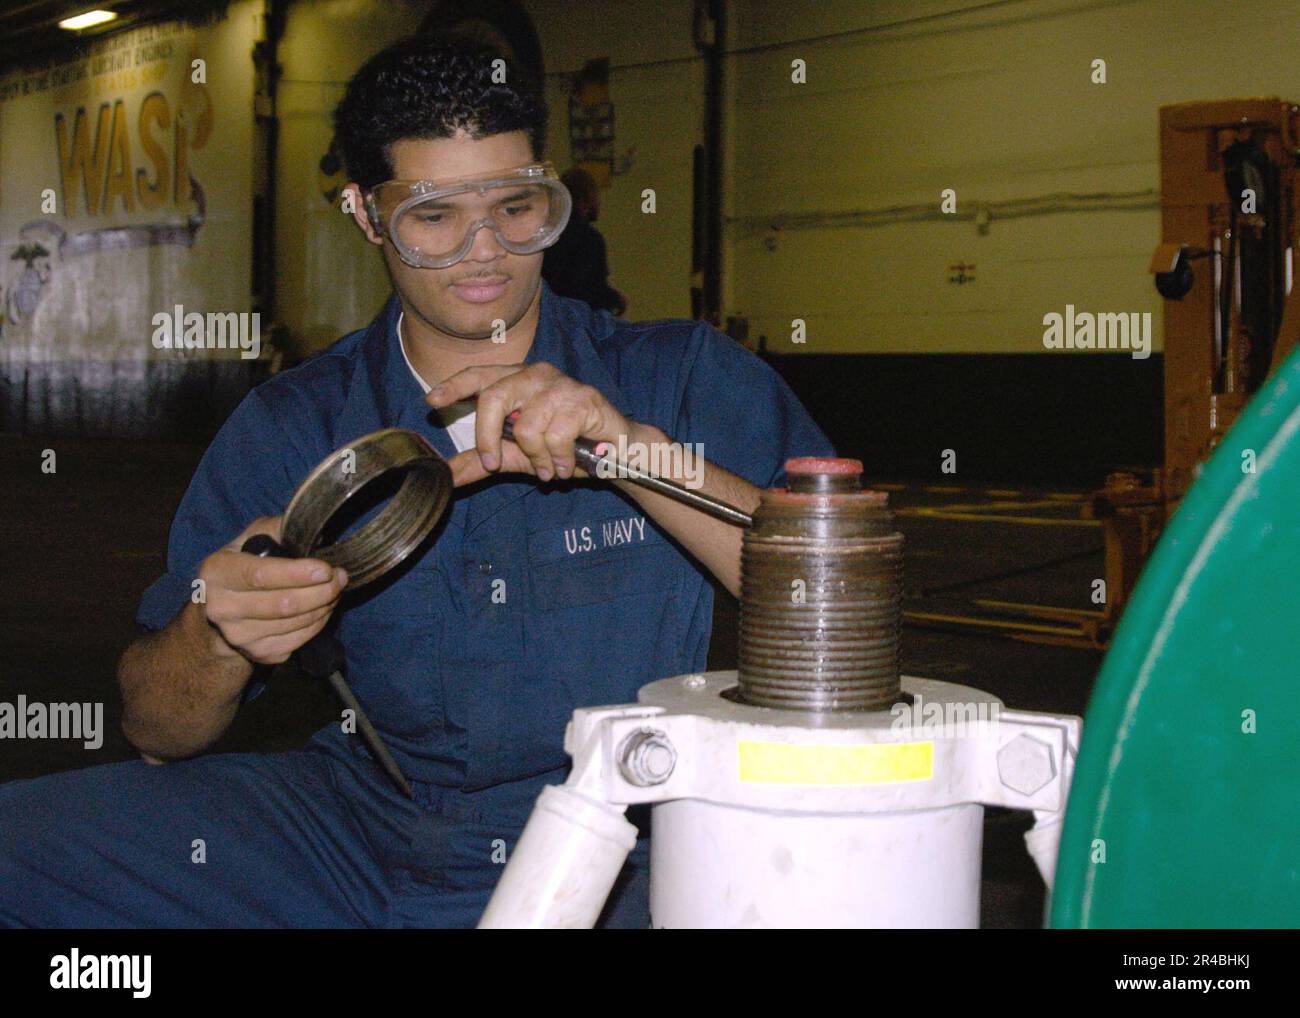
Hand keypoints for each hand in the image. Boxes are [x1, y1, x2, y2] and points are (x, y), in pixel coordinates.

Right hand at [195, 516, 347, 664]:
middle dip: (321, 591)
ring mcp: (239, 635)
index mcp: (216, 572)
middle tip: (340, 577)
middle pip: (283, 604)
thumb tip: (308, 526)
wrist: (221, 612)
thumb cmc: (241, 567)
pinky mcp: (258, 654)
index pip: (260, 575)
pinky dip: (319, 623)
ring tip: (333, 590)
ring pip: (295, 623)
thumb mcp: (248, 539)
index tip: (326, 569)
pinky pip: (299, 640)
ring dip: (324, 606)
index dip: (297, 574)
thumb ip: (275, 529)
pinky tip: (322, 608)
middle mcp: (222, 607)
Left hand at [427, 362, 632, 486]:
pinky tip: (569, 463)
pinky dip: (559, 458)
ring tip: (551, 466)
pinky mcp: (582, 398)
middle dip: (488, 438)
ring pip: (526, 426)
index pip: (479, 376)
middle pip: (493, 398)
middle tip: (494, 463)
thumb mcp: (518, 457)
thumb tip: (446, 475)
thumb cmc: (567, 448)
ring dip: (537, 458)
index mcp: (516, 382)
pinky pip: (555, 435)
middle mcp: (535, 375)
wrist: (616, 453)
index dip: (454, 386)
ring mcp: (559, 385)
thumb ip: (482, 462)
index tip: (432, 401)